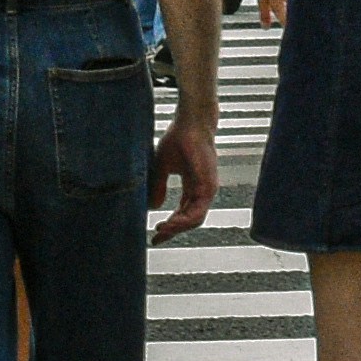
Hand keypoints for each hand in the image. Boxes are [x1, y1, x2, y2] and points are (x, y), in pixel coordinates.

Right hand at [147, 108, 218, 242]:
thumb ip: (158, 186)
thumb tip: (153, 207)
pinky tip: (169, 223)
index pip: (183, 213)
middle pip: (189, 220)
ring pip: (195, 219)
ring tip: (160, 231)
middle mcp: (202, 191)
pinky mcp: (208, 186)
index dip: (169, 226)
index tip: (154, 237)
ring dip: (177, 228)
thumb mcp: (162, 166)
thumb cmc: (178, 138)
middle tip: (155, 239)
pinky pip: (198, 211)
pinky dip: (183, 220)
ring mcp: (207, 189)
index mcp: (193, 187)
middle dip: (172, 231)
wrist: (190, 122)